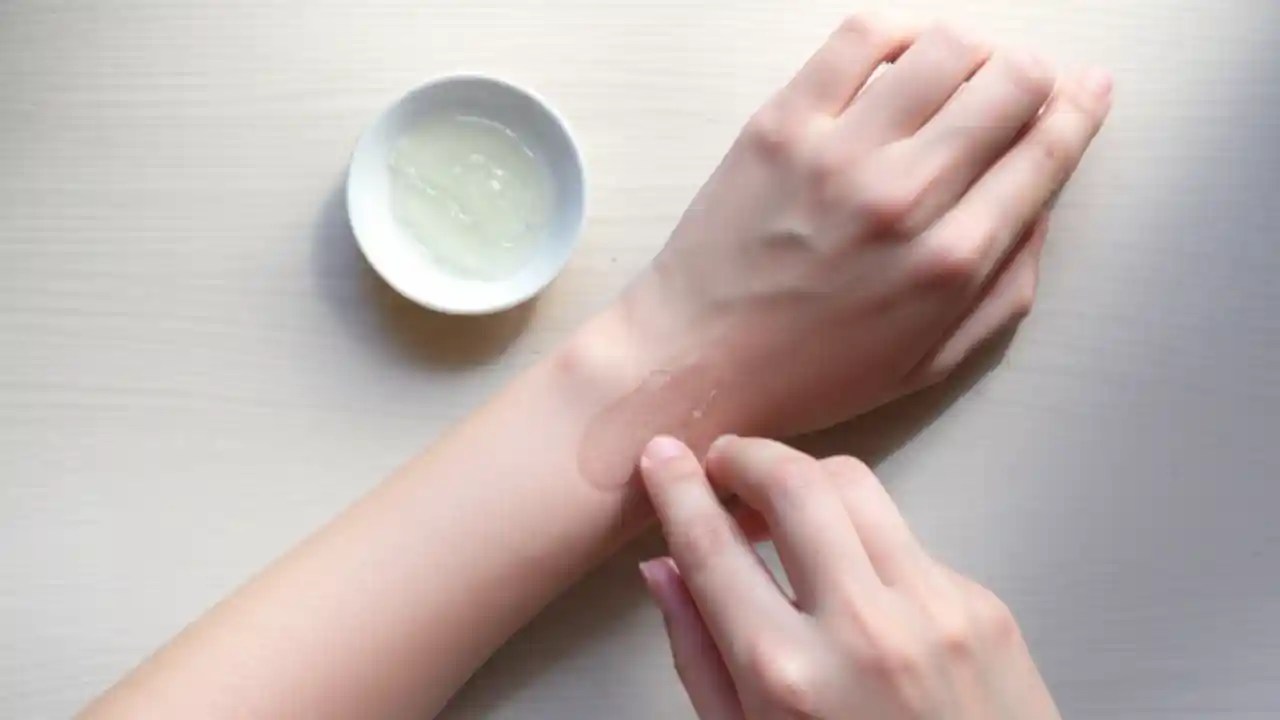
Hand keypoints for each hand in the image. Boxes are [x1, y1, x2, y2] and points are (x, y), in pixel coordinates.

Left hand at [609, 17, 1111, 435]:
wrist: (695, 359)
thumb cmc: (812, 370)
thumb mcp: (932, 359)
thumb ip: (1007, 284)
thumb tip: (1042, 203)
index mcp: (951, 263)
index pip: (1046, 152)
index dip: (1082, 108)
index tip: (1090, 88)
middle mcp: (904, 198)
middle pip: (1010, 84)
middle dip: (1033, 77)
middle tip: (1018, 89)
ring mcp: (838, 154)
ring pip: (946, 47)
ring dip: (972, 50)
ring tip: (959, 74)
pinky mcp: (780, 124)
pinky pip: (860, 37)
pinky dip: (899, 30)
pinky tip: (903, 52)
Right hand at [638, 435, 1059, 719]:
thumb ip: (698, 657)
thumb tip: (662, 568)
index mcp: (786, 677)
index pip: (713, 548)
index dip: (677, 490)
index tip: (661, 457)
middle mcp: (862, 631)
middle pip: (795, 484)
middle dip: (747, 455)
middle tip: (723, 463)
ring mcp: (934, 609)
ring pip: (857, 486)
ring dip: (806, 478)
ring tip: (779, 504)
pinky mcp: (983, 606)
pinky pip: (905, 539)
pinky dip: (863, 541)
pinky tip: (853, 579)